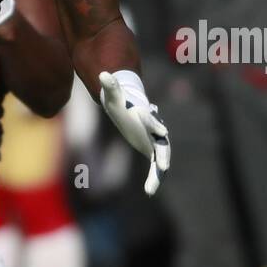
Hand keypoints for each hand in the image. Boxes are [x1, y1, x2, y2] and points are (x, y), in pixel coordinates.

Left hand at [99, 71, 170, 196]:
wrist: (130, 108)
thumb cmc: (121, 102)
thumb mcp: (114, 95)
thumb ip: (111, 86)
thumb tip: (103, 74)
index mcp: (145, 117)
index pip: (152, 121)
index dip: (156, 125)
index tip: (162, 131)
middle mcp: (154, 131)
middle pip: (162, 144)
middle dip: (163, 155)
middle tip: (163, 167)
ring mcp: (154, 141)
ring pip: (161, 159)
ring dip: (158, 174)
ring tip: (151, 189)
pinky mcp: (151, 150)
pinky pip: (155, 167)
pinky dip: (154, 178)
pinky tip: (149, 192)